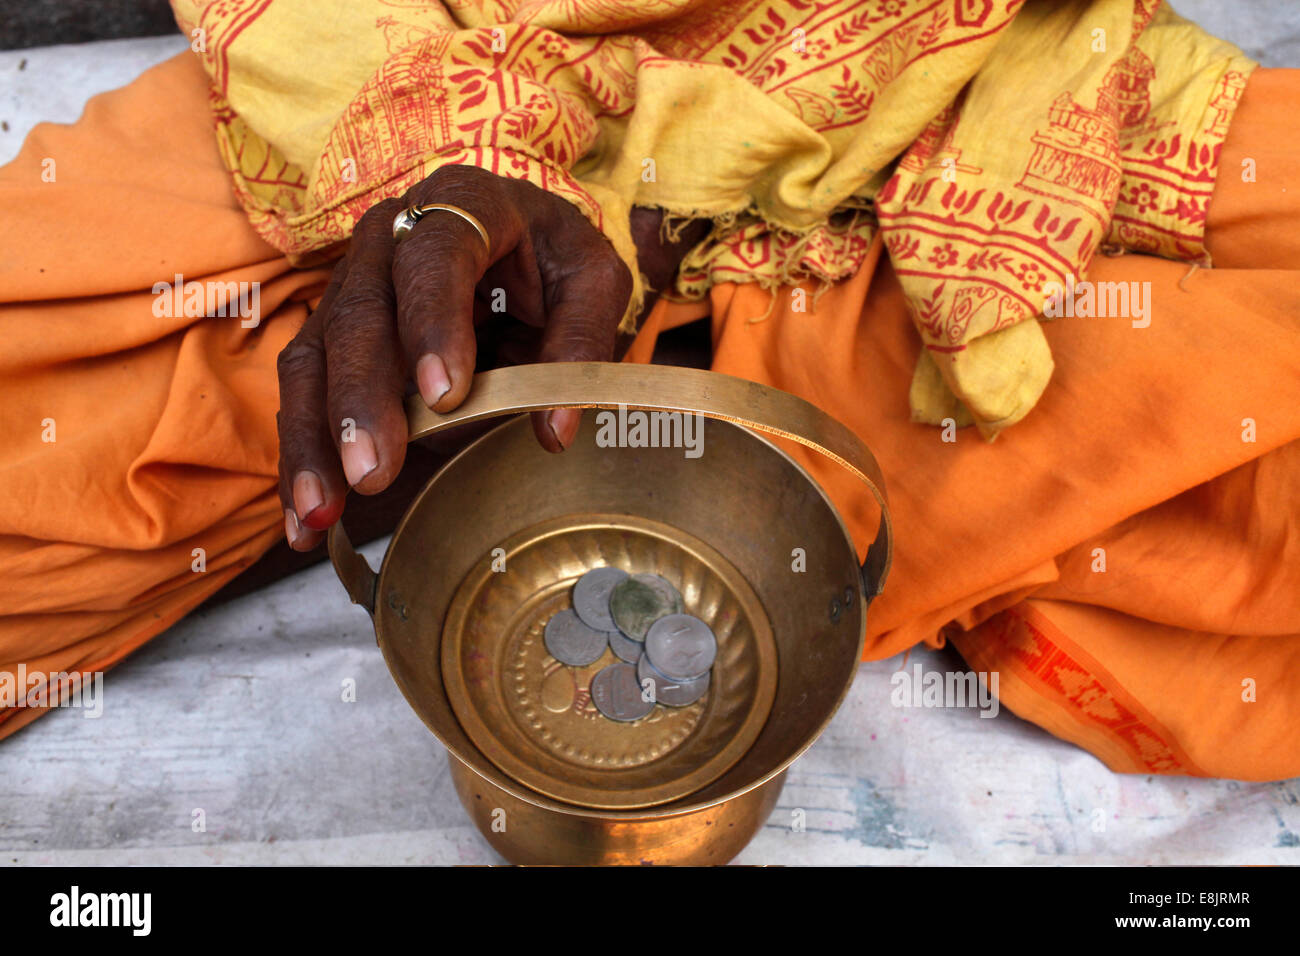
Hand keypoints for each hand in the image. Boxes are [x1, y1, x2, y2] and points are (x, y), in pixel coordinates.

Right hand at [275, 164, 632, 549]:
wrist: (523, 240)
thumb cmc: (556, 260)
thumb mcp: (592, 282)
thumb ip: (581, 343)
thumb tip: (555, 431)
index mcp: (464, 203)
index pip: (437, 258)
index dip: (434, 322)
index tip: (444, 395)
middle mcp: (391, 236)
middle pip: (360, 312)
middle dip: (361, 398)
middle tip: (374, 471)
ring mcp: (351, 283)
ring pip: (314, 355)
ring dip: (315, 438)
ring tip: (322, 509)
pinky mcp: (332, 333)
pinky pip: (305, 392)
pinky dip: (304, 456)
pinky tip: (305, 517)